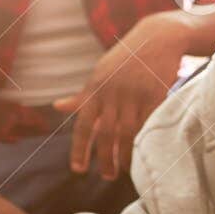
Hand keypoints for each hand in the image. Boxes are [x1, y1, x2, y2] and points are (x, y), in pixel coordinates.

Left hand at [56, 11, 190, 179]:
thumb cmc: (126, 57)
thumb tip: (57, 107)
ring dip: (126, 155)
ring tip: (126, 171)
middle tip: (107, 177)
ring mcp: (135, 94)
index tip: (78, 169)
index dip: (80, 149)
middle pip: (106, 133)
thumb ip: (83, 95)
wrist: (158, 36)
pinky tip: (145, 152)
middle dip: (105, 159)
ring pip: (128, 132)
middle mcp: (113, 92)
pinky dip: (146, 140)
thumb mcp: (101, 73)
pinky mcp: (157, 94)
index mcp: (95, 88)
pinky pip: (149, 123)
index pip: (83, 125)